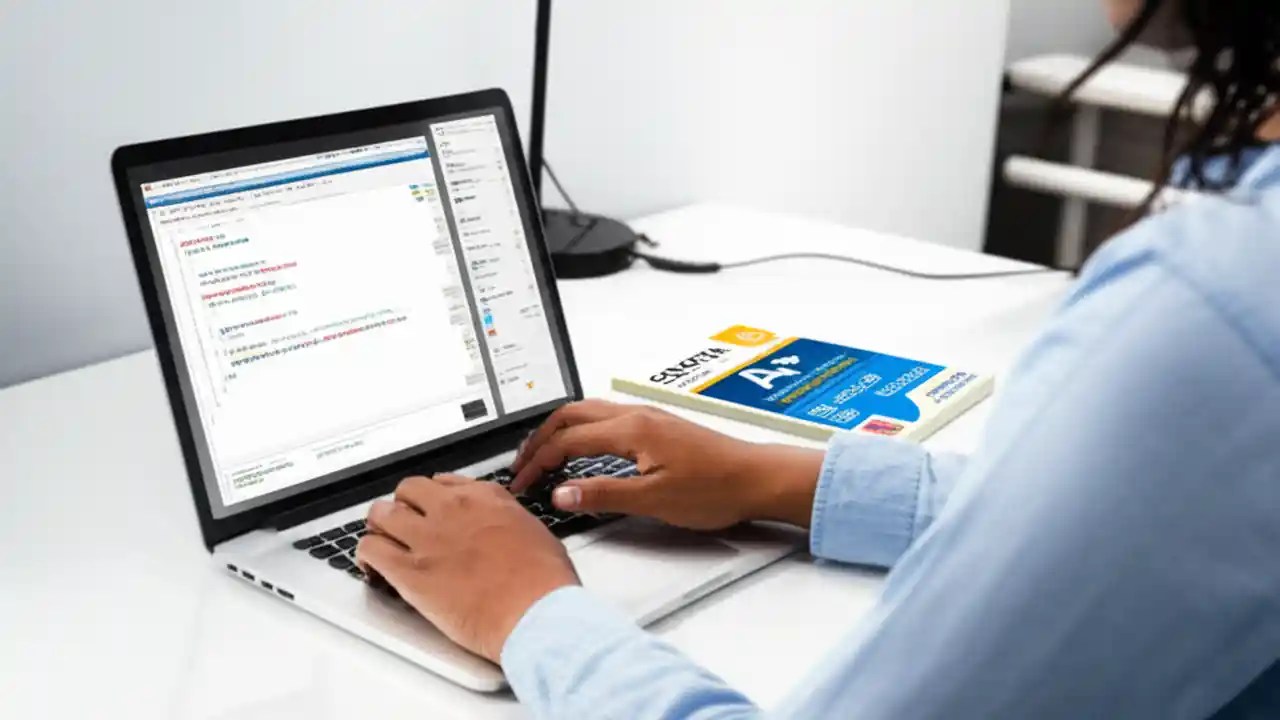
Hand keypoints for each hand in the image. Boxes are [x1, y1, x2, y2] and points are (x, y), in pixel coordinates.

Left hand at [356, 474, 577, 663]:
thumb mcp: (534, 532)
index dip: (434, 499)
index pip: (444, 483)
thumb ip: (508, 522)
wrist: (535, 612)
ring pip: (381, 514)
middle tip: (405, 525)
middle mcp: (452, 509)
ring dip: (380, 527)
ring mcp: (428, 537)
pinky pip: (370, 549)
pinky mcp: (410, 571)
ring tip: (383, 543)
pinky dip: (365, 556)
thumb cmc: (544, 582)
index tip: (432, 510)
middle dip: (404, 506)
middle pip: (408, 491)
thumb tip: (503, 530)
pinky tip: (371, 566)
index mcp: (485, 498)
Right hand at [512, 400, 822, 530]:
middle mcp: (636, 416)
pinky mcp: (658, 426)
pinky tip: (583, 451)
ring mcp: (648, 418)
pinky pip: (606, 419)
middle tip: (522, 465)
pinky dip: (582, 431)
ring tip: (544, 456)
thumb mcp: (654, 499)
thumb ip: (604, 494)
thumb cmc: (715, 489)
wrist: (757, 479)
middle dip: (540, 438)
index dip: (538, 462)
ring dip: (560, 431)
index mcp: (631, 430)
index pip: (568, 440)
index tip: (522, 483)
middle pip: (571, 415)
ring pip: (589, 413)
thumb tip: (561, 492)